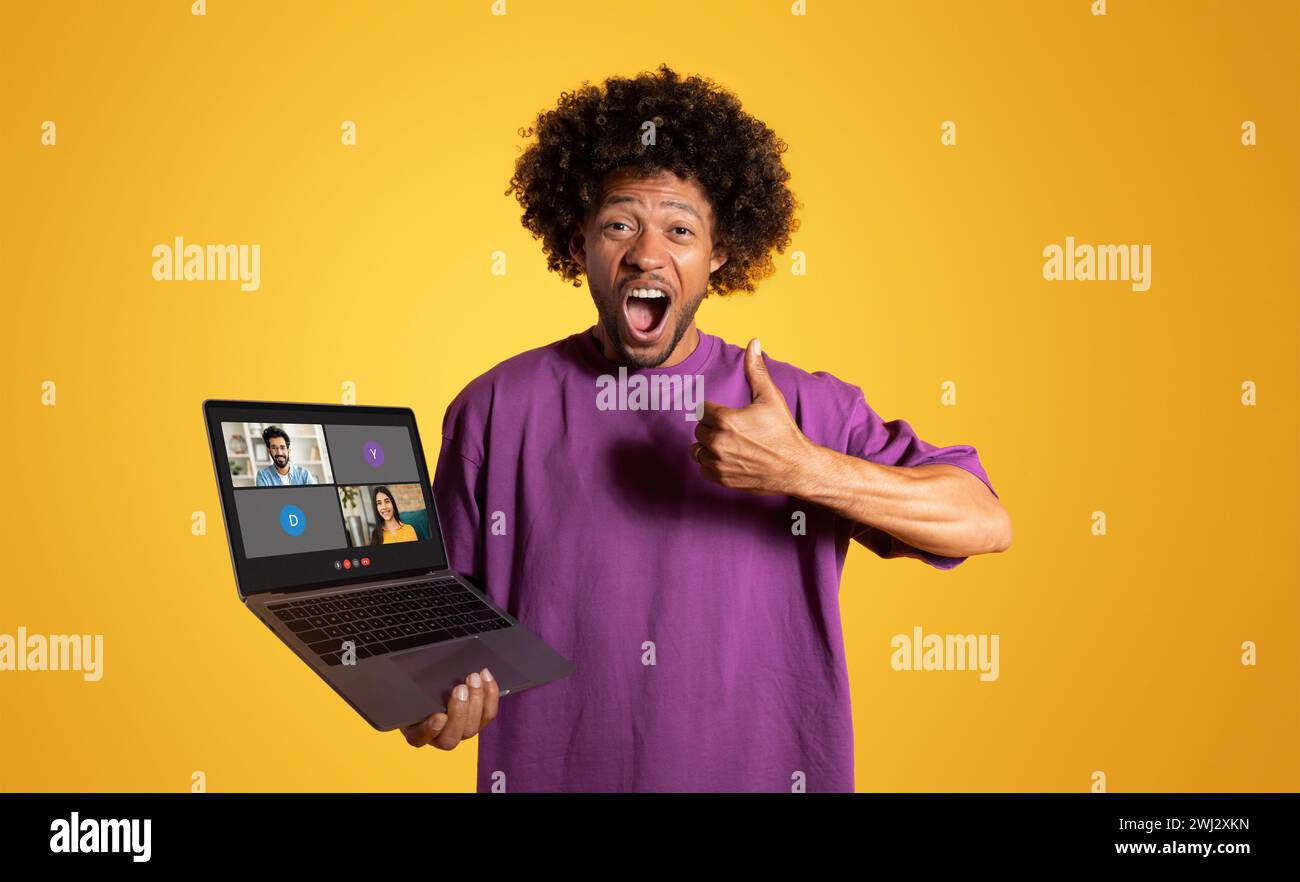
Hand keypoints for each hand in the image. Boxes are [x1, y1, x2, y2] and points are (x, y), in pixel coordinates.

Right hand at [400, 668, 498, 749]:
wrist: (436, 684)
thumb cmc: (419, 689)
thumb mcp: (412, 687)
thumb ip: (412, 685)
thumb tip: (406, 668)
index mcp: (416, 731)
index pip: (420, 738)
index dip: (430, 730)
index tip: (439, 716)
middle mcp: (439, 737)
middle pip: (451, 737)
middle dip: (459, 712)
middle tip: (460, 688)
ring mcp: (461, 731)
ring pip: (472, 728)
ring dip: (476, 702)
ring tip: (474, 679)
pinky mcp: (478, 721)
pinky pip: (487, 714)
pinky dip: (490, 695)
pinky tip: (485, 677)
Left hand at [690, 338, 816, 495]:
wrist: (796, 467)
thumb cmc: (784, 431)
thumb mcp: (770, 397)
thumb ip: (756, 370)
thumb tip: (753, 342)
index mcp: (725, 420)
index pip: (702, 410)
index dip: (716, 411)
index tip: (731, 415)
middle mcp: (718, 442)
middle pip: (700, 429)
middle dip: (713, 428)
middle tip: (735, 430)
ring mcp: (718, 463)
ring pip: (698, 449)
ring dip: (709, 446)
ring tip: (731, 444)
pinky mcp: (721, 479)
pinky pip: (703, 468)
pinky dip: (712, 464)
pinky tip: (730, 459)